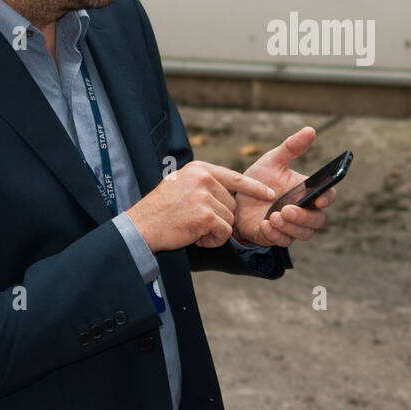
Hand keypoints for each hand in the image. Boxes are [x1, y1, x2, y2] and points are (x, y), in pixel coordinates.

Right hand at [127, 161, 274, 252]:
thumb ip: (203, 183)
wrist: (141, 226)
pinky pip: (224, 232)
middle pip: (232, 204)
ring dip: (215, 231)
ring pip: (230, 220)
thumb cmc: (160, 209)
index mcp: (200, 168)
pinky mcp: (205, 216)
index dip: (254, 188)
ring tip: (194, 230)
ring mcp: (205, 196)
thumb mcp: (181, 184)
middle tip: (197, 224)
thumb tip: (229, 190)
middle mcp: (204, 178)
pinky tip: (197, 239)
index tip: (269, 193)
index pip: (235, 177)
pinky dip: (214, 241)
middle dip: (220, 219)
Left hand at [234, 126, 337, 247]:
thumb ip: (291, 147)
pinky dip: (275, 235)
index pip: (328, 196)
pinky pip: (284, 242)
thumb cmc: (259, 179)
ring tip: (272, 217)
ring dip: (290, 228)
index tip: (319, 198)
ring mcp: (292, 226)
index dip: (328, 198)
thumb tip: (310, 130)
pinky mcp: (278, 237)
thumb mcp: (273, 161)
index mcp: (308, 191)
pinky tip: (264, 225)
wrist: (235, 199)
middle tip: (285, 209)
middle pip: (318, 220)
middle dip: (303, 217)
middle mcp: (304, 210)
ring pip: (304, 234)